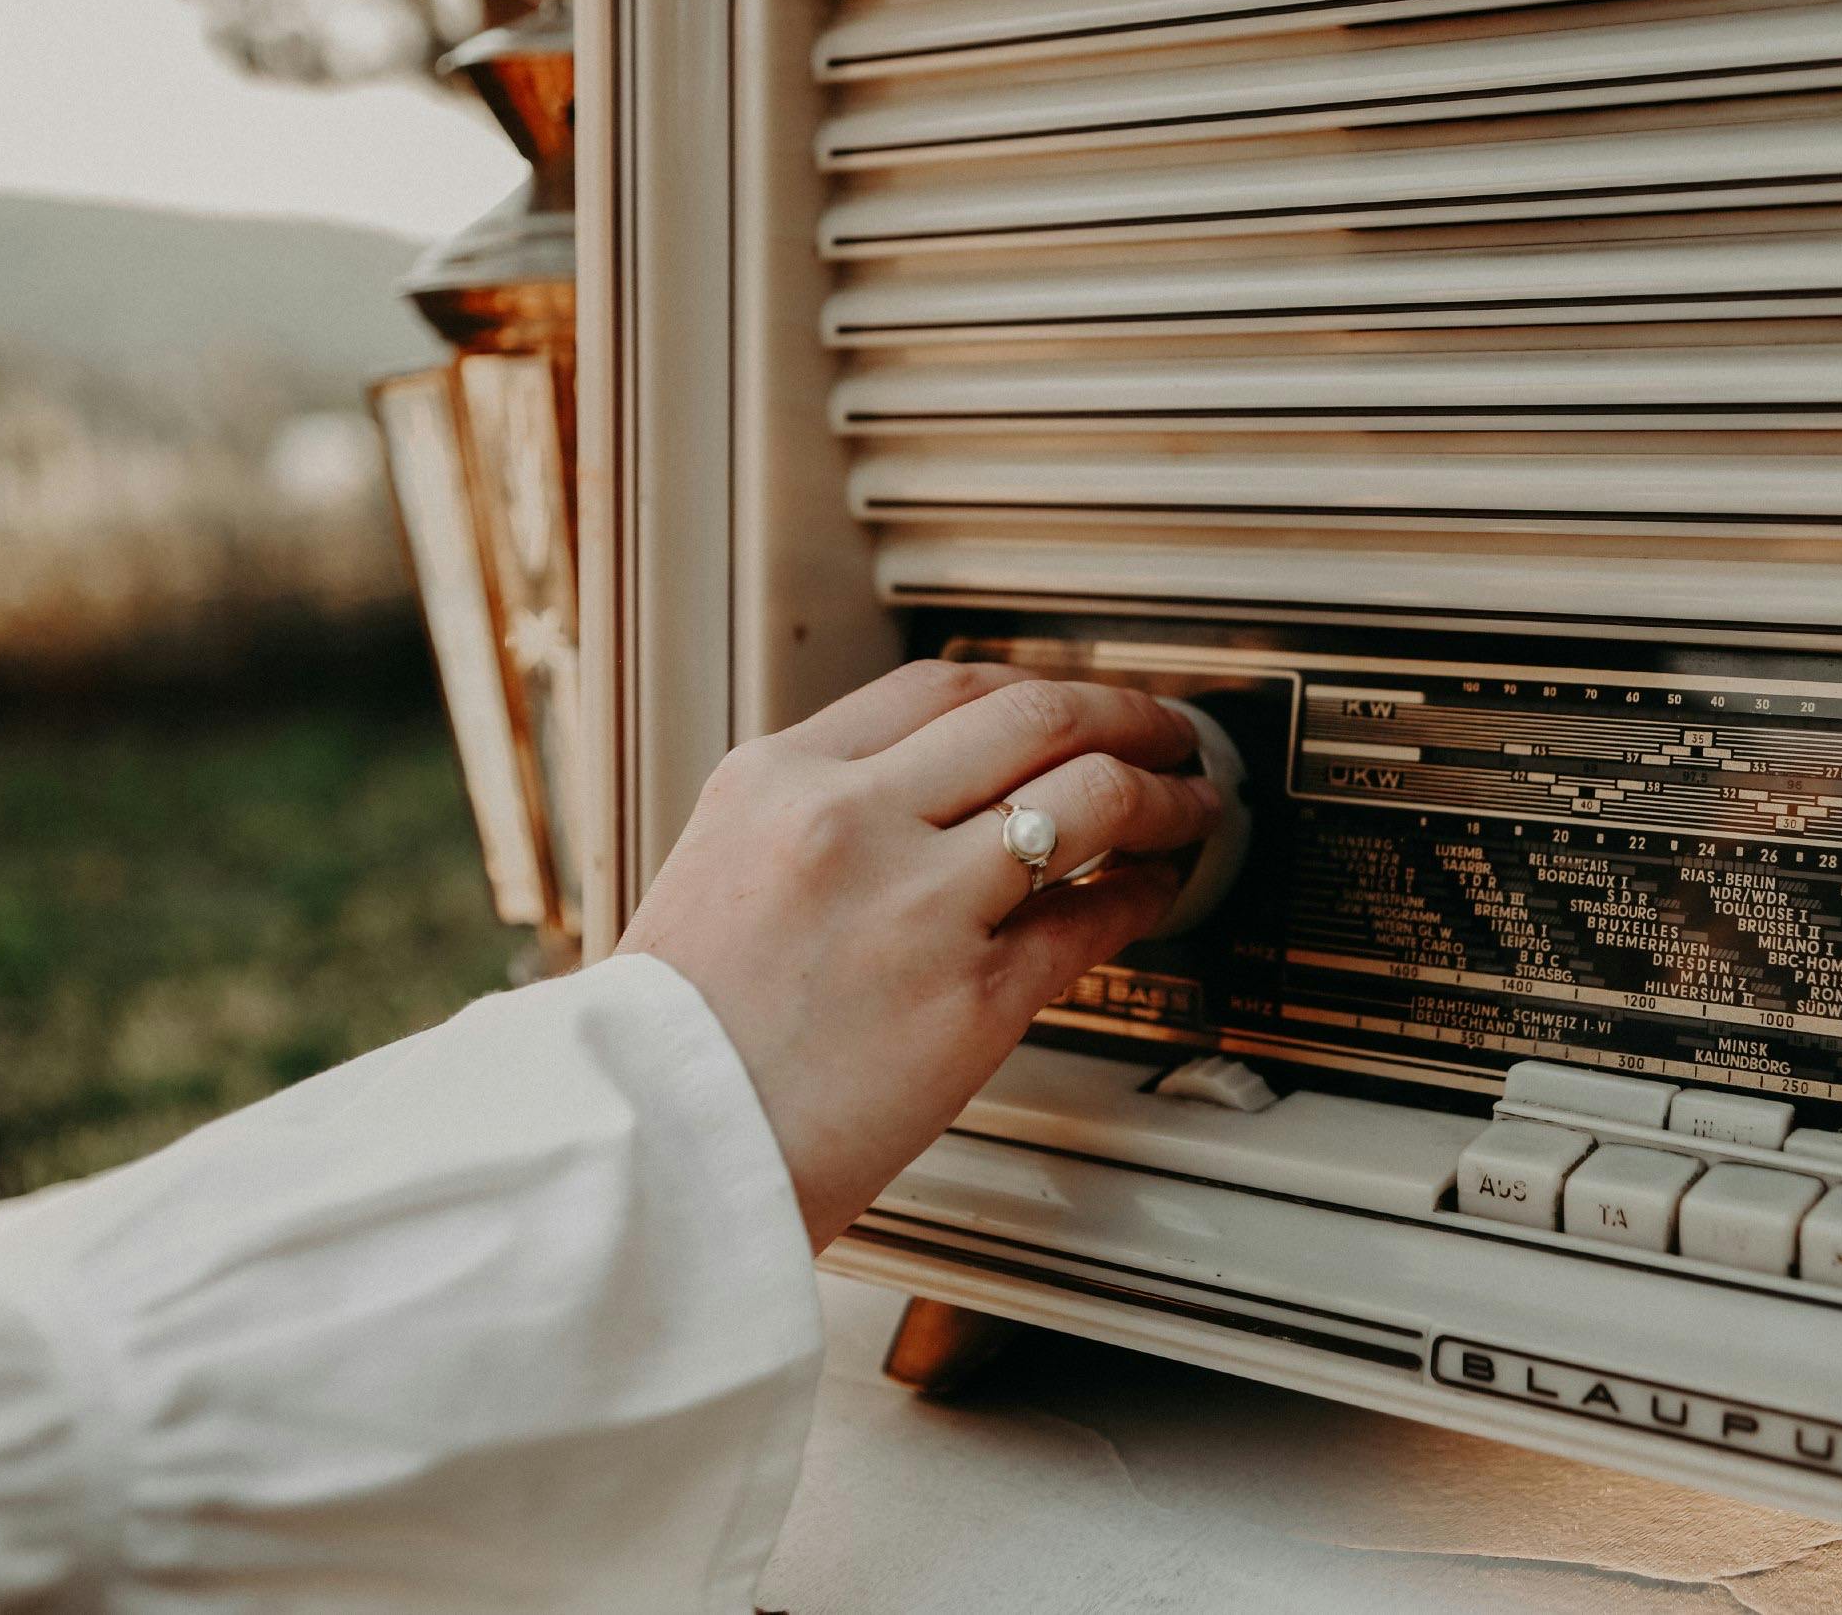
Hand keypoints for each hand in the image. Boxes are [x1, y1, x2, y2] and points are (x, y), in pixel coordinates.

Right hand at [615, 662, 1219, 1249]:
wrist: (649, 1155)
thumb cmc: (679, 1039)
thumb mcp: (720, 873)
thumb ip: (819, 820)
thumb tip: (931, 795)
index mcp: (778, 779)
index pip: (941, 687)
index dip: (1034, 689)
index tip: (1073, 706)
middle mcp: (849, 820)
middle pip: (1036, 716)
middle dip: (1126, 715)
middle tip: (1168, 732)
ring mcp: (916, 904)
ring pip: (1089, 797)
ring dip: (1165, 793)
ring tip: (1192, 803)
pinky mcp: (970, 1000)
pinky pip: (1092, 921)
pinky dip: (1145, 894)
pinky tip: (1157, 891)